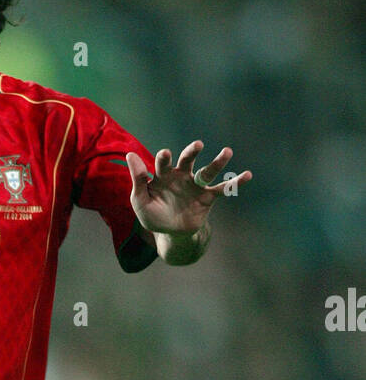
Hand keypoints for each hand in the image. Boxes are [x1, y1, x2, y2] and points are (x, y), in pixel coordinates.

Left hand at [126, 142, 251, 236]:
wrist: (170, 233)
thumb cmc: (153, 214)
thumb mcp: (140, 200)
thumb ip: (138, 179)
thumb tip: (131, 154)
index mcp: (163, 175)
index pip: (163, 163)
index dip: (164, 158)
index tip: (166, 155)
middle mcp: (181, 176)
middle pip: (187, 161)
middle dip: (191, 153)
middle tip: (197, 146)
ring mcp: (195, 186)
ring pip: (208, 171)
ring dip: (218, 162)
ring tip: (228, 152)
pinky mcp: (207, 197)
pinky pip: (223, 189)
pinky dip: (235, 182)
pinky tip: (247, 175)